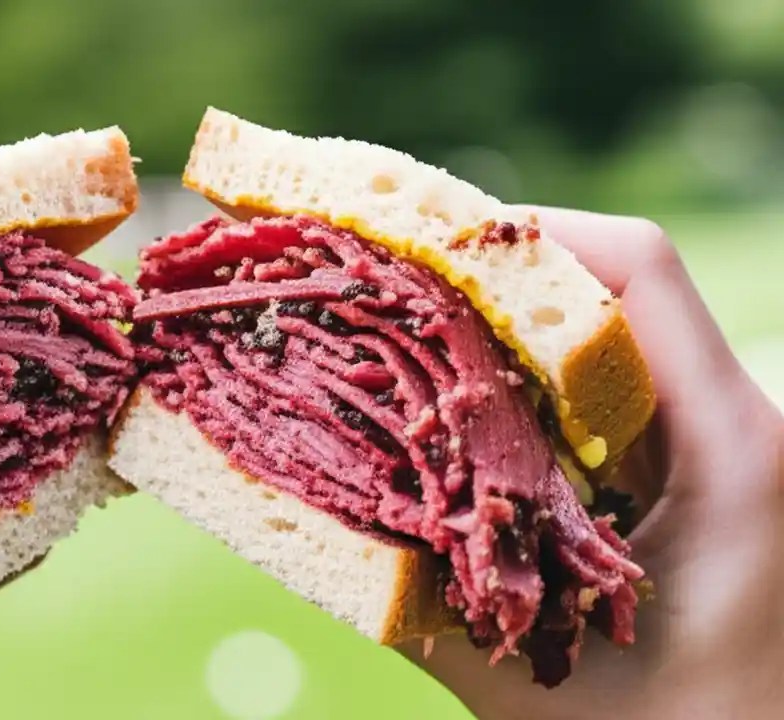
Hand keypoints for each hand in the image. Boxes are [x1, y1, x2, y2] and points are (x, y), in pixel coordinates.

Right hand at [400, 208, 783, 718]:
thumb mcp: (539, 693)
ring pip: (601, 342)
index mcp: (735, 452)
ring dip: (497, 331)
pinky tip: (451, 414)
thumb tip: (302, 530)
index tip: (408, 241)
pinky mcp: (692, 483)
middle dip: (483, 276)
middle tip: (375, 281)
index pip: (635, 272)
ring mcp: (719, 452)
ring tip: (396, 333)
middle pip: (606, 292)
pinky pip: (601, 400)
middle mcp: (738, 428)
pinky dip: (521, 389)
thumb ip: (420, 614)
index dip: (519, 234)